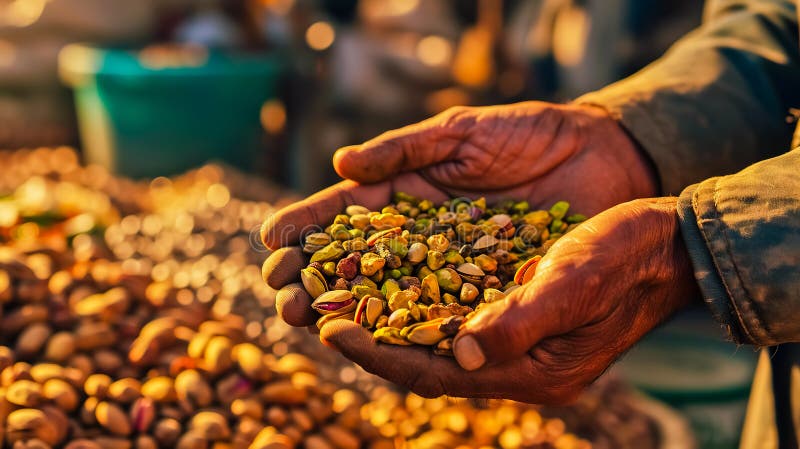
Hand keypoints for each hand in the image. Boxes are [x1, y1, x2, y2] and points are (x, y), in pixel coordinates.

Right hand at [262, 102, 657, 325]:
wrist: (599, 155)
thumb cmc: (528, 134)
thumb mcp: (461, 133)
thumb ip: (405, 150)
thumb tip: (342, 164)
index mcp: (406, 191)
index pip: (346, 213)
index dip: (307, 228)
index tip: (270, 243)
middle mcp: (419, 235)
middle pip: (355, 262)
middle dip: (312, 280)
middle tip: (280, 298)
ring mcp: (448, 267)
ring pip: (387, 293)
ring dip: (344, 310)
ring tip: (307, 322)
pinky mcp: (482, 290)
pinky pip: (438, 312)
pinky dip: (404, 326)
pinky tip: (372, 339)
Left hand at [316, 198, 699, 402]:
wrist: (662, 243)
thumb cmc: (627, 258)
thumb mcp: (578, 283)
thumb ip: (523, 321)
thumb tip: (461, 351)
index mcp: (530, 369)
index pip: (437, 373)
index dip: (381, 354)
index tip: (331, 330)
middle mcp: (510, 358)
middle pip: (420, 358)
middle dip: (363, 337)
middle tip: (308, 313)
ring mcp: (507, 333)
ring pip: (425, 332)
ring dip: (377, 315)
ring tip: (326, 291)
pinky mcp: (507, 304)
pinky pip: (445, 306)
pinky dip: (407, 293)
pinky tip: (376, 270)